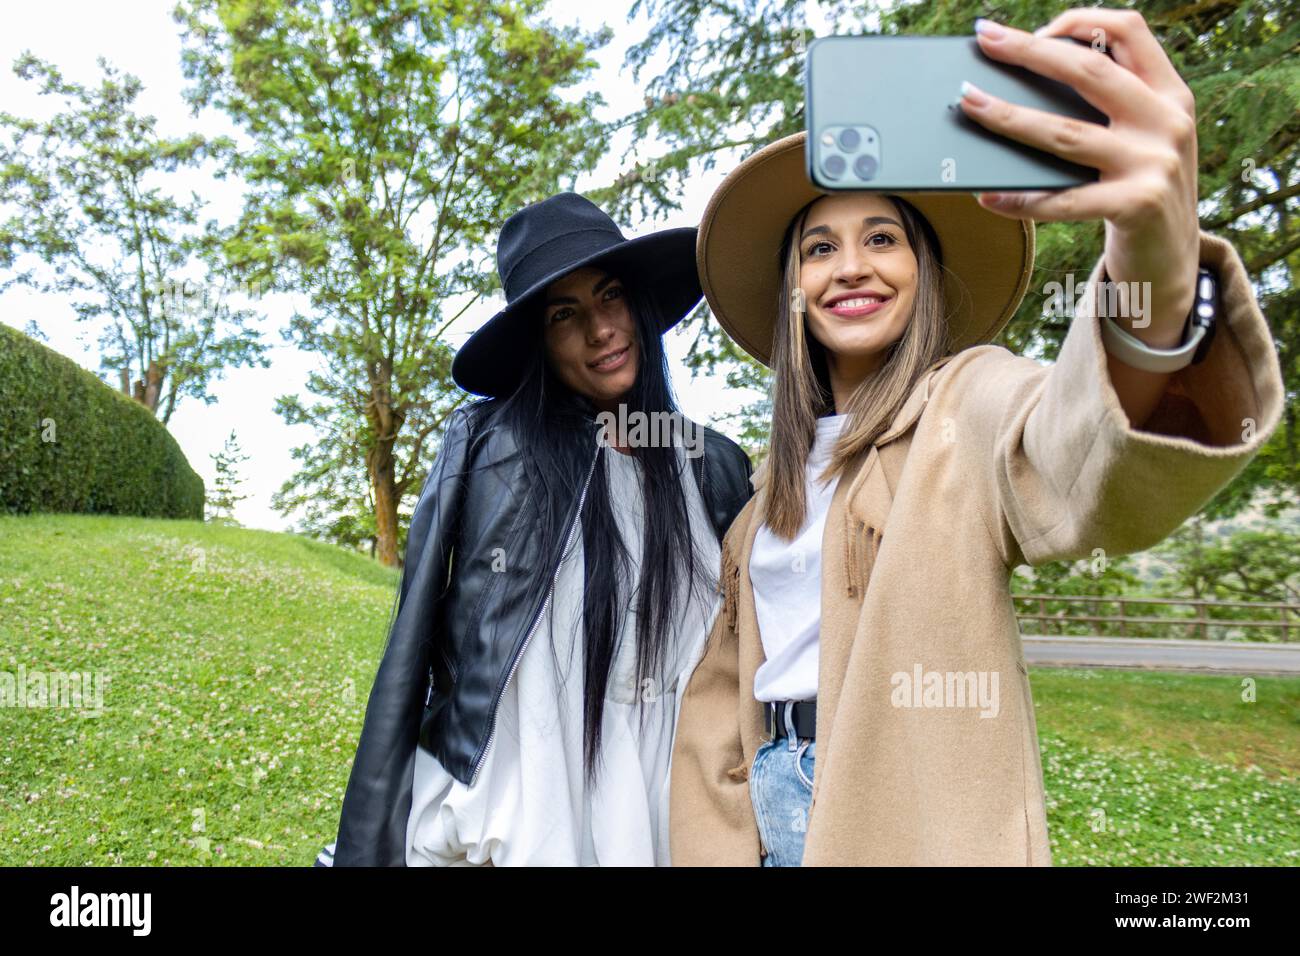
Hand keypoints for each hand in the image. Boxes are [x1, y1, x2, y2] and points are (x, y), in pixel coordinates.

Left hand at [958, 8, 1200, 342]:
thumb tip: (1022, 89)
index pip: (1129, 31)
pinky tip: (988, 196)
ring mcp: (1155, 163)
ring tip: (969, 103)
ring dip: (1009, 116)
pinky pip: (1063, 200)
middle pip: (1089, 70)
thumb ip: (1108, 110)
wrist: (1172, 263)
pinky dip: (1020, 199)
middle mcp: (1167, 121)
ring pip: (1065, 133)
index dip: (1079, 21)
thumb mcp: (1140, 141)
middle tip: (985, 38)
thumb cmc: (1137, 193)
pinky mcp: (1137, 205)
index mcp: (1170, 94)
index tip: (1032, 30)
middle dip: (1029, 51)